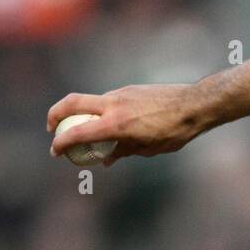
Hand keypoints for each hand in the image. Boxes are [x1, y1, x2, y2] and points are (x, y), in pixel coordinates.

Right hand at [47, 83, 207, 166]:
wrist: (196, 104)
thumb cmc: (175, 130)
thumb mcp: (149, 149)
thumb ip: (123, 152)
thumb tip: (105, 161)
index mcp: (117, 124)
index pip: (77, 132)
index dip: (61, 143)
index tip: (55, 152)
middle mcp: (114, 105)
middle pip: (71, 102)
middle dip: (55, 114)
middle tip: (54, 130)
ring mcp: (122, 93)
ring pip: (91, 100)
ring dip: (82, 114)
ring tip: (87, 132)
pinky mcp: (130, 89)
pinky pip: (108, 100)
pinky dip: (101, 111)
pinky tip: (112, 123)